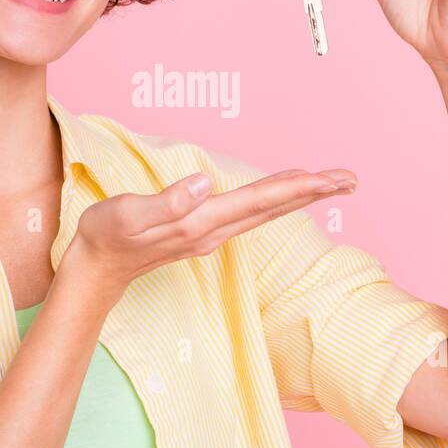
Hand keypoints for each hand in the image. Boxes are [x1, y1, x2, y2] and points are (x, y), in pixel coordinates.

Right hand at [64, 168, 356, 313]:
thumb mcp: (127, 215)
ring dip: (300, 195)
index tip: (330, 178)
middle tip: (350, 179)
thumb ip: (167, 202)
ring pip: (266, 211)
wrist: (96, 268)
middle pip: (273, 207)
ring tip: (331, 183)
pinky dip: (276, 200)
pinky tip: (285, 195)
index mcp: (201, 222)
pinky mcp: (203, 230)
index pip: (258, 201)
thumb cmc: (106, 236)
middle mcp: (214, 230)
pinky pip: (251, 212)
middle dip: (313, 192)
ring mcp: (211, 233)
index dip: (296, 187)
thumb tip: (205, 181)